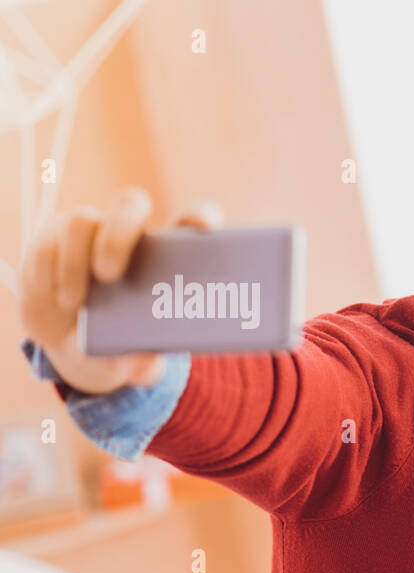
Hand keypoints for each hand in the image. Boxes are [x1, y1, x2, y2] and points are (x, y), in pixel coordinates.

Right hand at [17, 187, 222, 393]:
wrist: (66, 341)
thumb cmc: (117, 343)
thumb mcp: (131, 361)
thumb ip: (143, 365)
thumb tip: (146, 362)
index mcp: (167, 258)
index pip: (191, 220)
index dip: (201, 215)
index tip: (204, 229)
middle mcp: (130, 237)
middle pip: (130, 204)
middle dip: (119, 234)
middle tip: (109, 275)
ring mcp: (89, 234)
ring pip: (81, 222)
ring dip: (74, 264)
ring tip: (74, 302)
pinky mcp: (52, 240)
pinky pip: (47, 244)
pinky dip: (49, 273)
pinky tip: (56, 296)